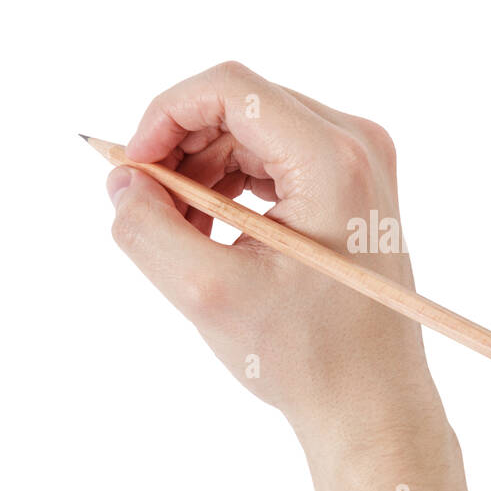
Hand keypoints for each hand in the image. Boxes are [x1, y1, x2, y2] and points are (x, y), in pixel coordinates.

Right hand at [109, 62, 439, 442]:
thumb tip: (121, 183)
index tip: (132, 171)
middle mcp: (353, 144)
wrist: (370, 401)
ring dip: (198, 173)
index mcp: (330, 159)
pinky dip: (225, 188)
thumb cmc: (304, 356)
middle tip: (146, 211)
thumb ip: (150, 231)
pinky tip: (208, 236)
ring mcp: (356, 162)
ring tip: (178, 235)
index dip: (164, 117)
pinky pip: (268, 159)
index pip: (228, 88)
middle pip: (236, 106)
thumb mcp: (209, 296)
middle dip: (177, 151)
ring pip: (247, 132)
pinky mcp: (347, 185)